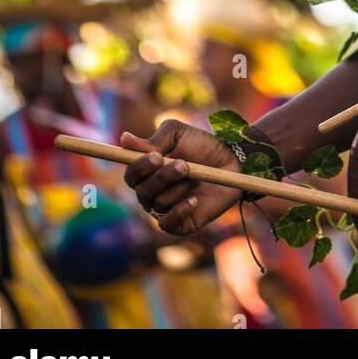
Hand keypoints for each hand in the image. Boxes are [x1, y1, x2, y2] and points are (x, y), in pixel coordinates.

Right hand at [121, 120, 241, 234]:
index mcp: (147, 171)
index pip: (131, 175)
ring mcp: (165, 209)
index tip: (156, 156)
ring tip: (196, 177)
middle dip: (163, 177)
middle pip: (142, 191)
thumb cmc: (203, 145)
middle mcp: (152, 192)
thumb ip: (154, 139)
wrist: (233, 161)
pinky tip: (194, 199)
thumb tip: (124, 139)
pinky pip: (167, 224)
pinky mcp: (180, 224)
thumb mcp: (179, 134)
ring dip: (178, 187)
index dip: (139, 168)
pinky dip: (179, 210)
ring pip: (158, 203)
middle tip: (184, 164)